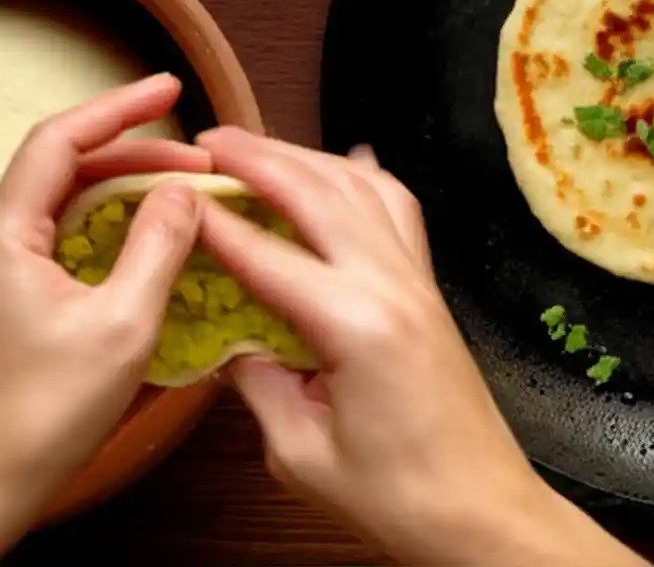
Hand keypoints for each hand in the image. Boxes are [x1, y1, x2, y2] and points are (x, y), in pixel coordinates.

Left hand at [0, 74, 209, 565]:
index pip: (60, 141)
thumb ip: (159, 246)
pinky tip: (136, 242)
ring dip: (117, 192)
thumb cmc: (46, 413)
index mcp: (3, 237)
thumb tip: (183, 191)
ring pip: (56, 205)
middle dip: (131, 155)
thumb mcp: (123, 325)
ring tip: (176, 192)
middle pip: (60, 169)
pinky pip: (50, 239)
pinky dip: (98, 228)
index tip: (169, 89)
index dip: (119, 108)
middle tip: (195, 159)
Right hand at [196, 128, 645, 566]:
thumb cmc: (398, 498)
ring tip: (258, 149)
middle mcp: (392, 286)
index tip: (171, 195)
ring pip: (363, 187)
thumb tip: (231, 343)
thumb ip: (258, 385)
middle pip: (319, 193)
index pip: (267, 254)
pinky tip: (346, 164)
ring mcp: (418, 283)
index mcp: (356, 325)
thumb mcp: (300, 453)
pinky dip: (364, 179)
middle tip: (207, 142)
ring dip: (307, 158)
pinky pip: (398, 211)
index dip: (213, 222)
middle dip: (258, 159)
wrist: (482, 513)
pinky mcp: (429, 292)